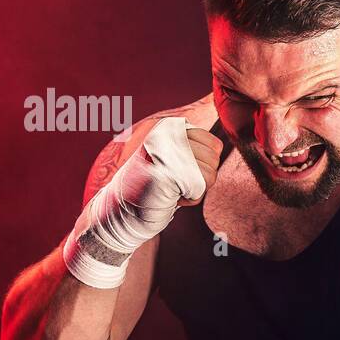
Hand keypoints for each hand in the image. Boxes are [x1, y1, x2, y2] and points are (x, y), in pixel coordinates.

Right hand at [64, 117, 216, 288]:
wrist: (119, 213)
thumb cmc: (152, 189)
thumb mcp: (174, 160)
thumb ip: (194, 149)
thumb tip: (221, 146)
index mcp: (170, 127)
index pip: (214, 145)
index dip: (204, 167)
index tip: (178, 172)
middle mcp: (168, 133)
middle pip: (214, 160)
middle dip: (200, 180)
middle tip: (172, 183)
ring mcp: (166, 151)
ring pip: (209, 175)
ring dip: (194, 190)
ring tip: (168, 189)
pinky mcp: (167, 171)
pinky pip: (200, 188)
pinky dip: (189, 200)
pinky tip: (167, 196)